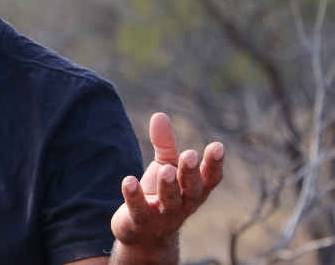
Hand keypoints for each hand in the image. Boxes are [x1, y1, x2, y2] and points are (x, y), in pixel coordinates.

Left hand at [111, 113, 224, 252]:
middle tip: (189, 155)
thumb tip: (159, 115)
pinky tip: (128, 181)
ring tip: (165, 170)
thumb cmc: (160, 192)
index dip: (214, 164)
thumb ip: (164, 143)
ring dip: (167, 185)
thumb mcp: (165, 165)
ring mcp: (163, 215)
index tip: (217, 146)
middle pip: (191, 189)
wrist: (143, 231)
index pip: (210, 178)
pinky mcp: (140, 221)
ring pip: (169, 201)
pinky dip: (134, 196)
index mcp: (194, 189)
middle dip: (191, 173)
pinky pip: (139, 209)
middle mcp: (184, 204)